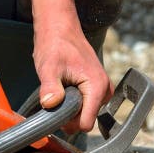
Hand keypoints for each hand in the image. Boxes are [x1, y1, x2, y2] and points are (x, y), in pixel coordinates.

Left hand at [32, 0, 111, 132]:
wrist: (61, 28)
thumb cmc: (55, 45)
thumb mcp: (48, 67)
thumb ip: (50, 87)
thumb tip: (50, 103)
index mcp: (97, 87)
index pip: (86, 124)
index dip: (69, 123)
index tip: (56, 110)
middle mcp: (105, 90)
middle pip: (85, 120)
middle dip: (69, 114)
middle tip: (56, 95)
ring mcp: (103, 89)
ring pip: (85, 113)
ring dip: (71, 107)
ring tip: (62, 88)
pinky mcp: (99, 88)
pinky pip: (86, 105)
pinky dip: (75, 101)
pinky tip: (67, 88)